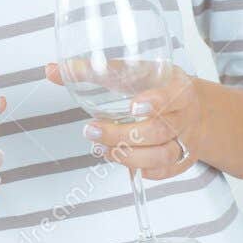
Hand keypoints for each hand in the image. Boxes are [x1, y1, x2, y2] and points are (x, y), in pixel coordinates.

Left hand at [44, 62, 205, 179]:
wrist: (191, 108)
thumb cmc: (157, 86)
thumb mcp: (134, 71)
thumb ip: (94, 70)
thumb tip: (51, 70)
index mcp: (179, 88)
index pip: (174, 96)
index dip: (156, 102)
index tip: (133, 106)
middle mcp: (186, 116)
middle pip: (159, 130)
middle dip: (123, 135)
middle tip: (93, 131)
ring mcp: (186, 141)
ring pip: (162, 156)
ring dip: (128, 156)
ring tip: (102, 148)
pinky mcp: (182, 161)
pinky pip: (165, 172)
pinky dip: (143, 170)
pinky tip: (120, 160)